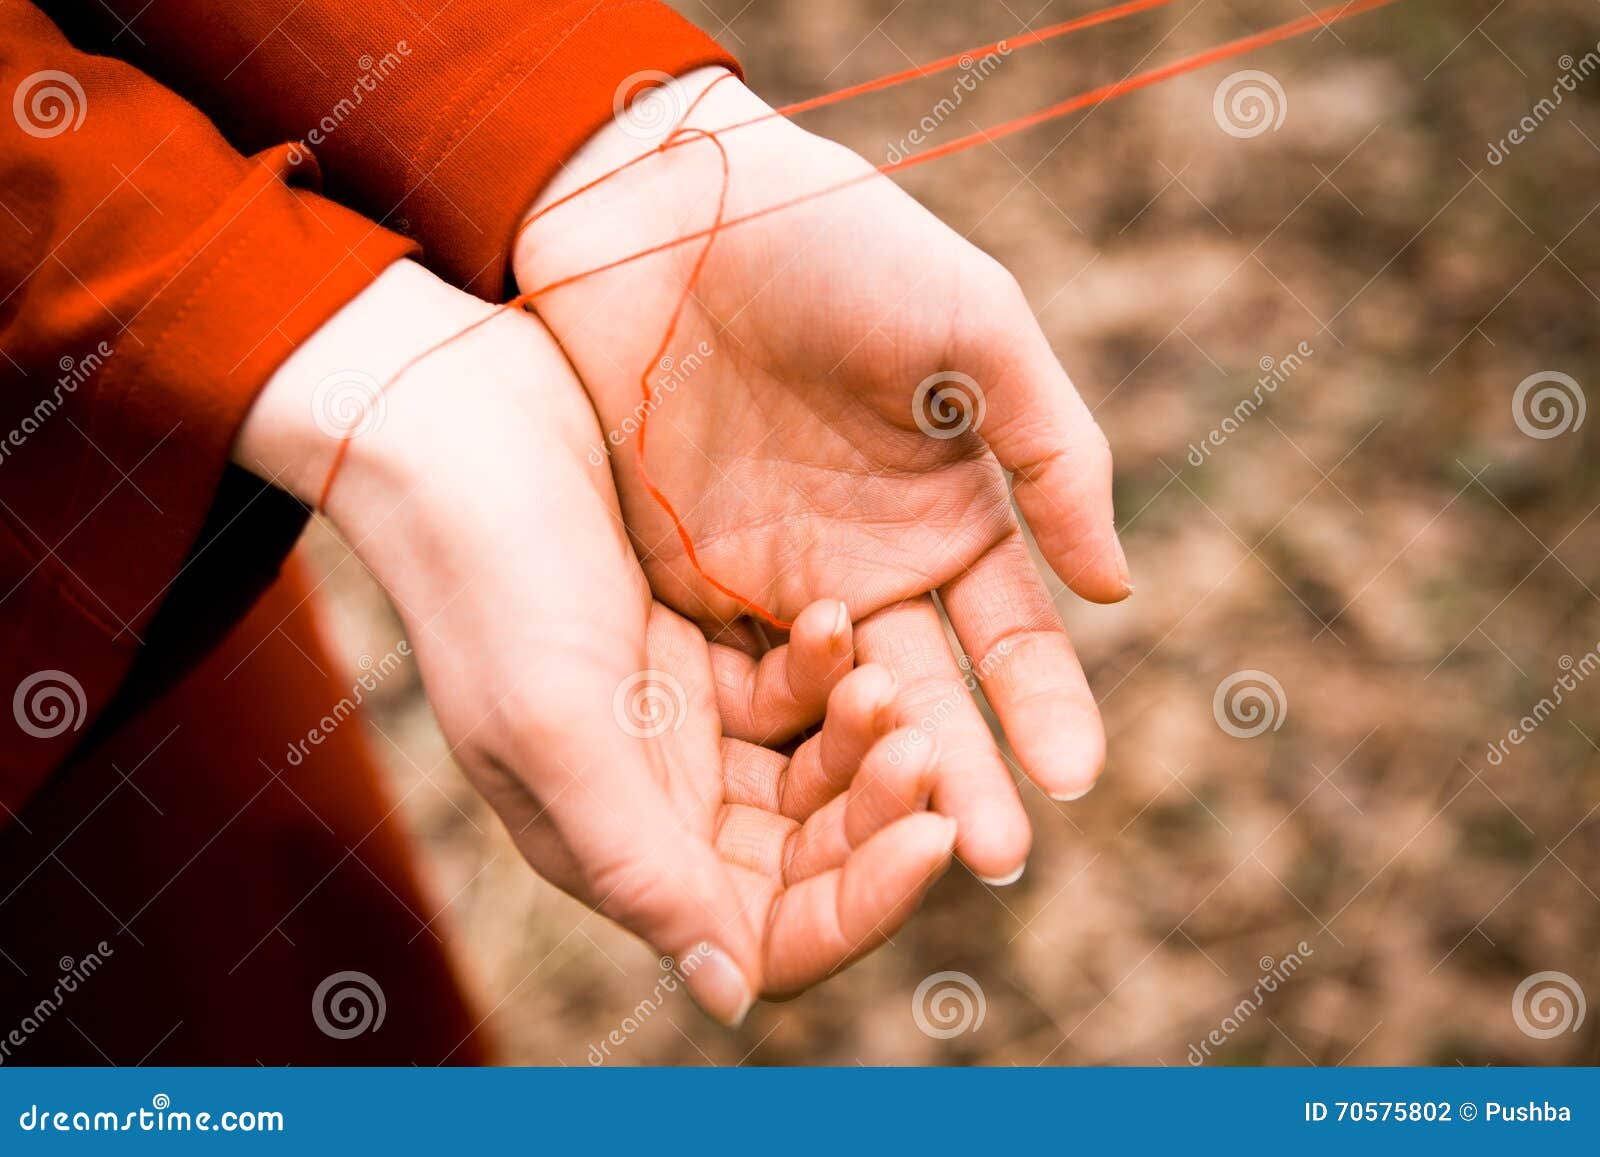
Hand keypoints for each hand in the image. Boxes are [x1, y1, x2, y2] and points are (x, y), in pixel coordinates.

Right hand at [233, 259, 952, 1022]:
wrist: (459, 423)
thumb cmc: (486, 578)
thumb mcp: (555, 729)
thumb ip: (640, 867)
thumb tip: (731, 999)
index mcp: (615, 848)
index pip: (765, 932)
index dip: (858, 906)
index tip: (934, 836)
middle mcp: (657, 804)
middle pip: (807, 857)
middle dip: (874, 812)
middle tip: (920, 746)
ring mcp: (683, 730)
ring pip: (815, 773)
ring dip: (859, 735)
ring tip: (869, 672)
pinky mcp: (701, 654)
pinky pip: (796, 689)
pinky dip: (825, 665)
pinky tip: (829, 618)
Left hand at [514, 69, 1129, 881]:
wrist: (667, 210)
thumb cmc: (834, 245)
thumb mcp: (970, 327)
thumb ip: (1052, 448)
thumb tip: (1116, 587)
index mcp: (950, 511)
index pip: (1013, 637)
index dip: (1046, 705)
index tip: (1075, 778)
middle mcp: (871, 566)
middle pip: (928, 696)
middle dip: (965, 777)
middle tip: (995, 861)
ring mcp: (778, 584)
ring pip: (833, 712)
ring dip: (869, 780)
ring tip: (901, 850)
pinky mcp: (689, 583)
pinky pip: (735, 680)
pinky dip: (768, 739)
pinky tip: (790, 796)